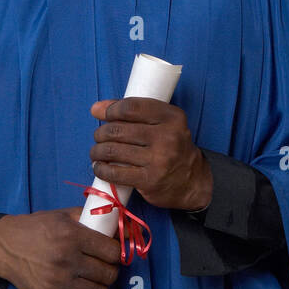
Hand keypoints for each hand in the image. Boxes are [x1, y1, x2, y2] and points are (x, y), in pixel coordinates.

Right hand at [0, 209, 120, 288]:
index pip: (111, 251)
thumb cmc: (35, 228)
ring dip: (105, 287)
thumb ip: (91, 217)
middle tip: (108, 266)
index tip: (115, 252)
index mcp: (72, 236)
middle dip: (113, 270)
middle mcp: (67, 259)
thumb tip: (121, 227)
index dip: (118, 252)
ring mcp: (59, 281)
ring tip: (102, 281)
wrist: (4, 246)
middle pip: (107, 272)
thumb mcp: (63, 215)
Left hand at [88, 97, 212, 211]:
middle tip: (99, 137)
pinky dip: (101, 169)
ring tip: (96, 152)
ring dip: (97, 151)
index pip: (132, 107)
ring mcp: (159, 160)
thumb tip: (96, 108)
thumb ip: (133, 112)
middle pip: (118, 129)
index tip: (101, 113)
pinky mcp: (149, 180)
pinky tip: (100, 167)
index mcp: (172, 117)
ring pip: (113, 151)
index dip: (111, 109)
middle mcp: (167, 137)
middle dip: (101, 132)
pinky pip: (115, 173)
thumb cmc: (171, 147)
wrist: (192, 181)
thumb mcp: (162, 123)